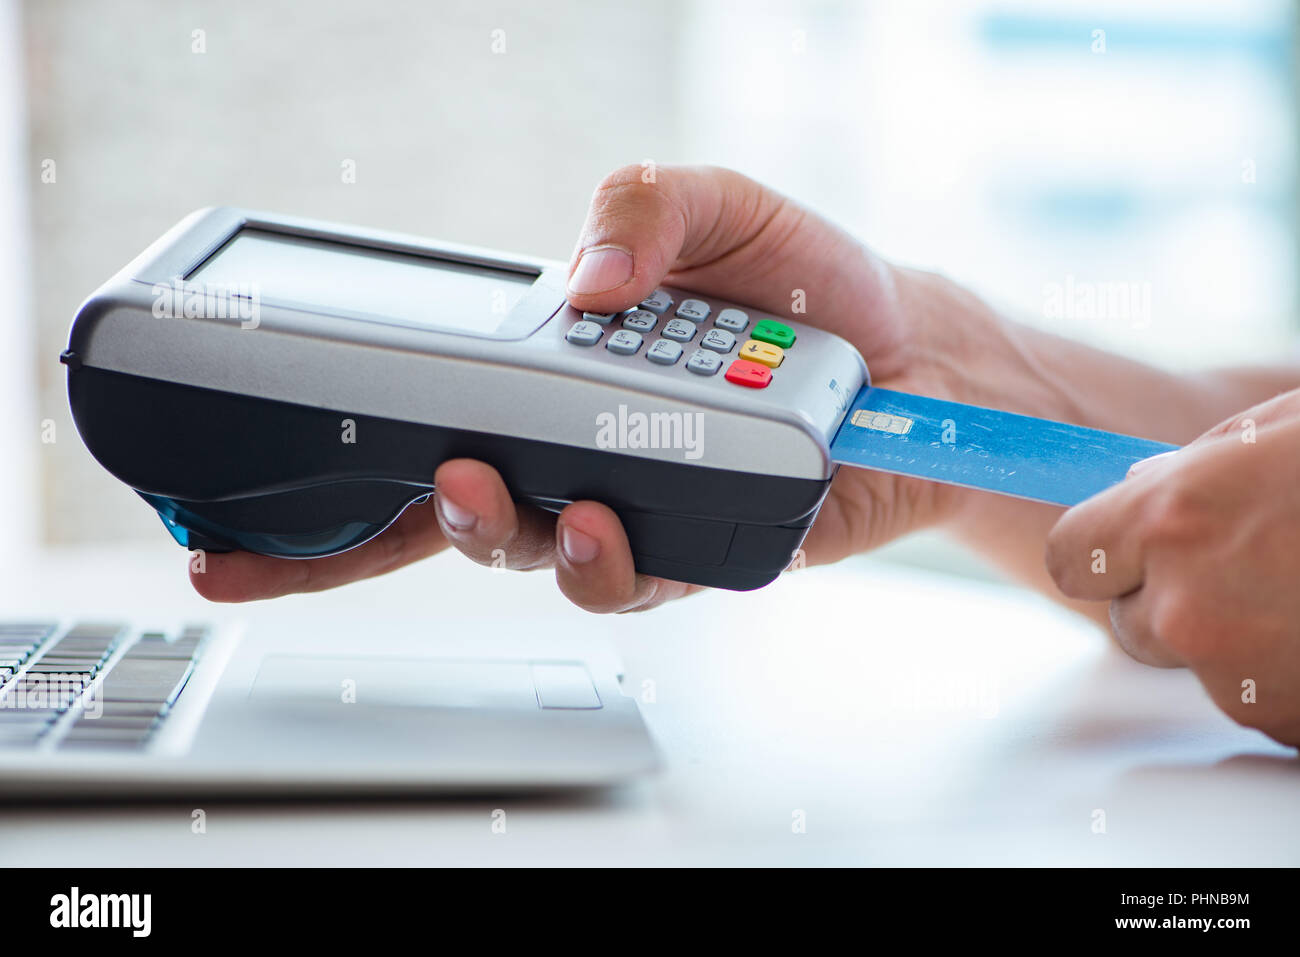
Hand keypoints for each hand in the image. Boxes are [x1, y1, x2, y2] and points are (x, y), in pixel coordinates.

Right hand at [193, 165, 1017, 610]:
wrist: (909, 351)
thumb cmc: (799, 284)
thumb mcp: (717, 206)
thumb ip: (641, 207)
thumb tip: (583, 281)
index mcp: (550, 386)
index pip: (420, 442)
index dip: (328, 497)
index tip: (234, 537)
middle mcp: (578, 459)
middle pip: (461, 521)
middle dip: (422, 523)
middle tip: (453, 476)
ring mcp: (638, 511)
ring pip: (548, 558)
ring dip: (529, 537)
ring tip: (553, 499)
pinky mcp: (706, 550)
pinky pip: (648, 576)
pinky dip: (626, 554)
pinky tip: (629, 517)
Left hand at [1046, 389, 1299, 745]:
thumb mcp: (1272, 435)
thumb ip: (1190, 475)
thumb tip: (1136, 492)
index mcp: (1173, 520)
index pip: (1073, 558)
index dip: (1101, 553)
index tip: (1123, 548)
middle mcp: (1190, 605)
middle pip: (1130, 624)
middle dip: (1170, 597)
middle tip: (1244, 563)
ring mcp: (1241, 674)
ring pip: (1198, 666)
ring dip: (1234, 639)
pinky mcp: (1289, 723)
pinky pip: (1260, 702)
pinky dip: (1286, 675)